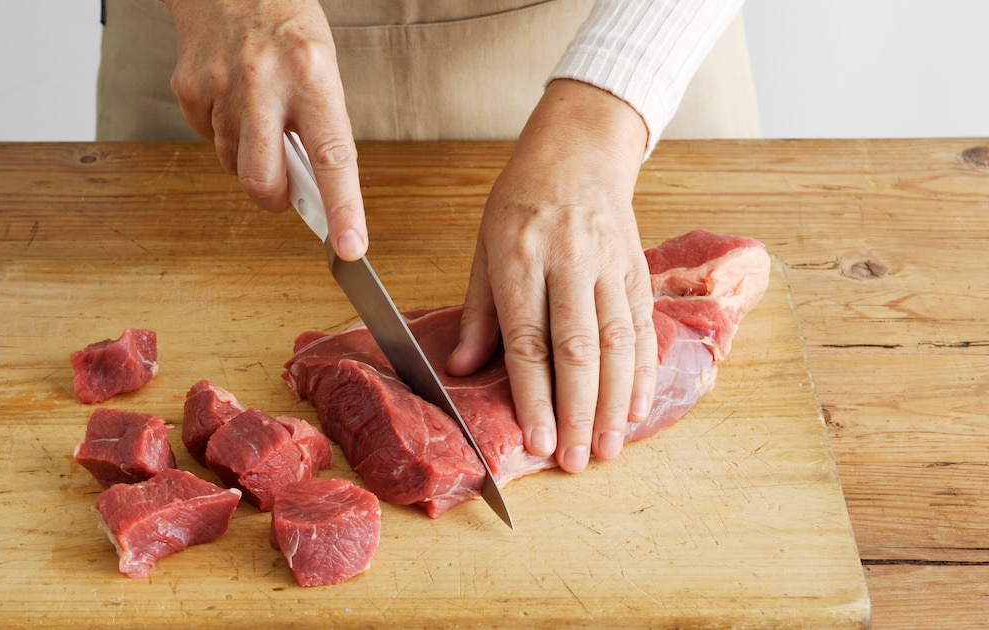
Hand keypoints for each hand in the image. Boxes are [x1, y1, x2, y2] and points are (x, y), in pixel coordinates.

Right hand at [163, 0, 366, 259]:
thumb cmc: (285, 25)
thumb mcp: (321, 66)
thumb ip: (319, 125)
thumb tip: (316, 186)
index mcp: (312, 75)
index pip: (334, 157)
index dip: (342, 209)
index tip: (350, 246)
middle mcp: (265, 83)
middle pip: (263, 180)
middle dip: (273, 199)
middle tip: (284, 189)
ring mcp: (221, 87)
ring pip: (232, 164)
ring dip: (247, 158)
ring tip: (258, 115)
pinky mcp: (189, 89)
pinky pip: (207, 138)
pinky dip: (221, 132)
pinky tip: (232, 99)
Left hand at [447, 80, 657, 472]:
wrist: (579, 148)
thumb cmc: (522, 199)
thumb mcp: (484, 245)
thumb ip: (479, 311)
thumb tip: (459, 369)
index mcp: (519, 257)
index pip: (528, 340)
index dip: (533, 396)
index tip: (535, 441)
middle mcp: (568, 261)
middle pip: (577, 349)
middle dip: (576, 412)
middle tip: (576, 461)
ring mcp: (608, 263)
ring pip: (617, 343)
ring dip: (613, 402)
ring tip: (608, 447)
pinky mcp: (636, 267)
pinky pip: (642, 326)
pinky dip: (642, 371)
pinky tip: (637, 407)